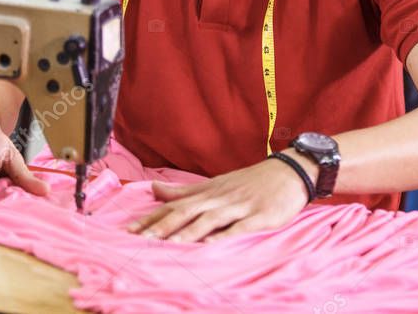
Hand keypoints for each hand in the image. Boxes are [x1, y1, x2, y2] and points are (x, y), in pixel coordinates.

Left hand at [127, 153, 312, 242]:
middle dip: (163, 227)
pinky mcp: (260, 216)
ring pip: (209, 220)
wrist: (289, 172)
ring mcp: (239, 207)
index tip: (129, 232)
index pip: (174, 206)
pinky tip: (211, 245)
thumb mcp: (214, 184)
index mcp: (207, 192)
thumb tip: (154, 189)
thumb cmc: (249, 181)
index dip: (152, 219)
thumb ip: (184, 190)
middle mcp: (219, 199)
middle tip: (141, 240)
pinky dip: (225, 235)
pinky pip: (240, 227)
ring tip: (169, 245)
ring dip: (189, 232)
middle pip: (187, 212)